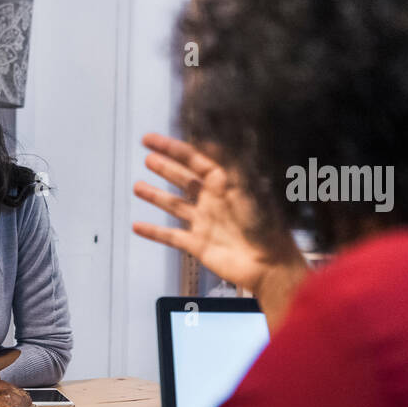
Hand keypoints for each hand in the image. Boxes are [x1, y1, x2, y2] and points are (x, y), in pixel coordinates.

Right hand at [132, 133, 305, 293]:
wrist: (269, 265)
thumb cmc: (268, 228)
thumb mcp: (248, 188)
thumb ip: (226, 164)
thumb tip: (207, 142)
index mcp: (227, 184)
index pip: (195, 160)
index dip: (174, 149)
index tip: (154, 141)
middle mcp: (214, 202)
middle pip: (183, 179)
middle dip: (165, 166)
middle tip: (147, 156)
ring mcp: (205, 223)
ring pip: (174, 205)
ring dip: (156, 196)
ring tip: (138, 186)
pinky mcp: (198, 245)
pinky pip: (171, 236)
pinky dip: (154, 232)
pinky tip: (138, 226)